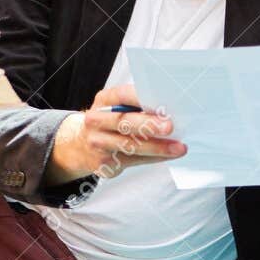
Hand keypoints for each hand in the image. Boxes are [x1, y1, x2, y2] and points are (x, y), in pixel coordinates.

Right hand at [45, 83, 185, 184]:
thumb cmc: (110, 122)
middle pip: (124, 122)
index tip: (161, 103)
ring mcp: (98, 143)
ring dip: (158, 147)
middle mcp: (96, 121)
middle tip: (169, 126)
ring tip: (178, 147)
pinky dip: (154, 158)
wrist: (81, 146)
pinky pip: (134, 160)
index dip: (141, 99)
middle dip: (149, 125)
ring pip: (131, 146)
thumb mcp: (116, 108)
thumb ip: (137, 107)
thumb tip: (169, 111)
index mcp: (104, 101)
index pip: (122, 95)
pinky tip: (169, 155)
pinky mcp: (104, 163)